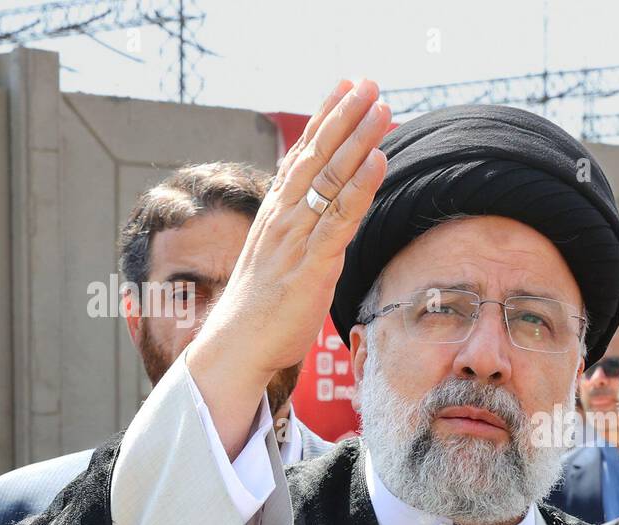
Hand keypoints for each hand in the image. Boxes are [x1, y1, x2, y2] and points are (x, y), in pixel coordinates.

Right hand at [187, 78, 392, 455]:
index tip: (343, 87)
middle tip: (369, 82)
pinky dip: (362, 186)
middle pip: (318, 156)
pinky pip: (341, 218)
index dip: (324, 119)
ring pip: (332, 179)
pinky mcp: (312, 265)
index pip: (302, 156)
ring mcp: (297, 239)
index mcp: (275, 215)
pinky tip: (379, 160)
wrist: (235, 348)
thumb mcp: (281, 262)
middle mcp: (284, 218)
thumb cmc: (260, 311)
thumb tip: (321, 220)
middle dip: (345, 115)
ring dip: (360, 139)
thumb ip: (300, 236)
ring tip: (383, 107)